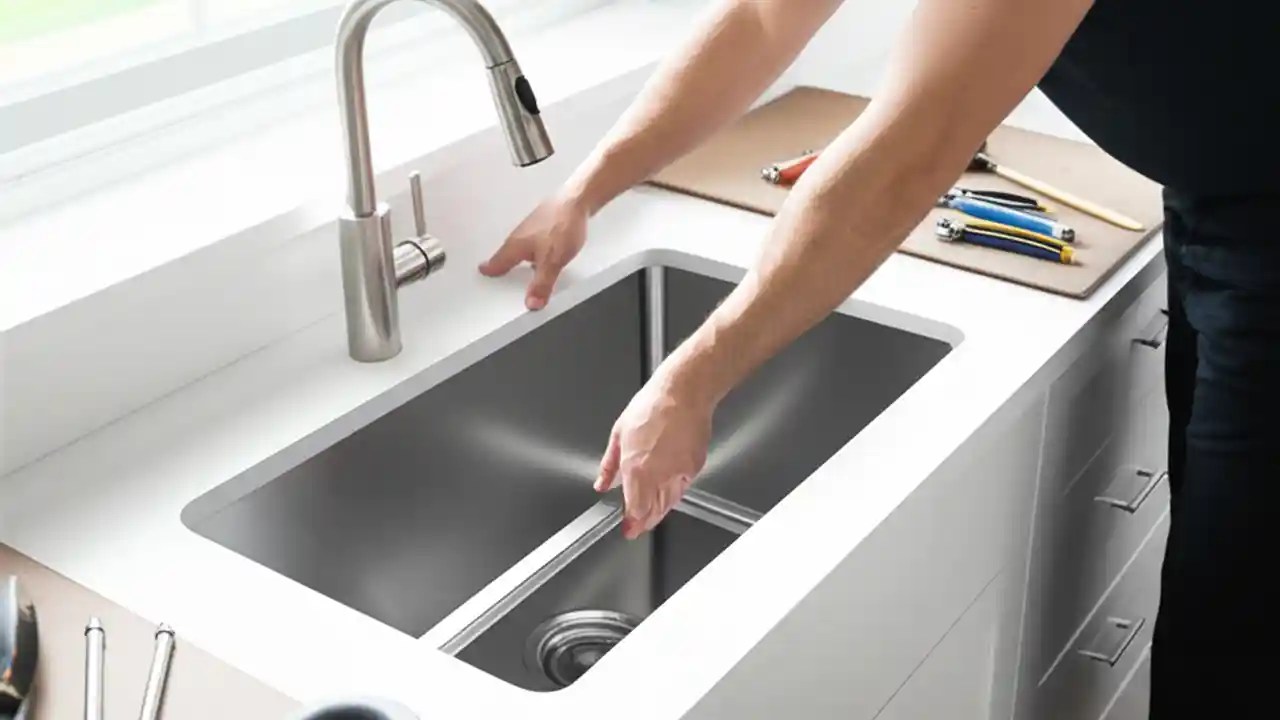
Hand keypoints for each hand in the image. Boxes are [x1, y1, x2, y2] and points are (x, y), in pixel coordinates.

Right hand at [479, 190, 588, 309]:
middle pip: (506, 254)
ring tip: (517, 266)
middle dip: (500, 264)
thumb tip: (531, 304)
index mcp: (516, 246)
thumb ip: (541, 285)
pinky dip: (532, 249)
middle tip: (492, 270)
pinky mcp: (543, 223)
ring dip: (516, 257)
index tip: (481, 273)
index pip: (497, 263)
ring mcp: (531, 228)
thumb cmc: (562, 224)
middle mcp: (519, 236)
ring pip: (519, 246)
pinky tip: (542, 252)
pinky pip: (532, 239)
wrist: (577, 199)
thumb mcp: (552, 262)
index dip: (489, 271)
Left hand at [594, 375, 714, 538]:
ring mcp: (680, 472)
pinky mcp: (694, 467)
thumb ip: (609, 464)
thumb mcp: (619, 433)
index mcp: (637, 468)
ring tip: (649, 513)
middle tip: (636, 526)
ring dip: (658, 512)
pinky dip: (673, 494)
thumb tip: (602, 483)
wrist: (684, 393)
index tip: (627, 528)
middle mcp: (659, 475)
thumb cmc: (652, 406)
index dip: (631, 524)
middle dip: (644, 522)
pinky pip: (682, 488)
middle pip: (653, 512)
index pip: (635, 510)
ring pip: (669, 504)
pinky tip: (665, 491)